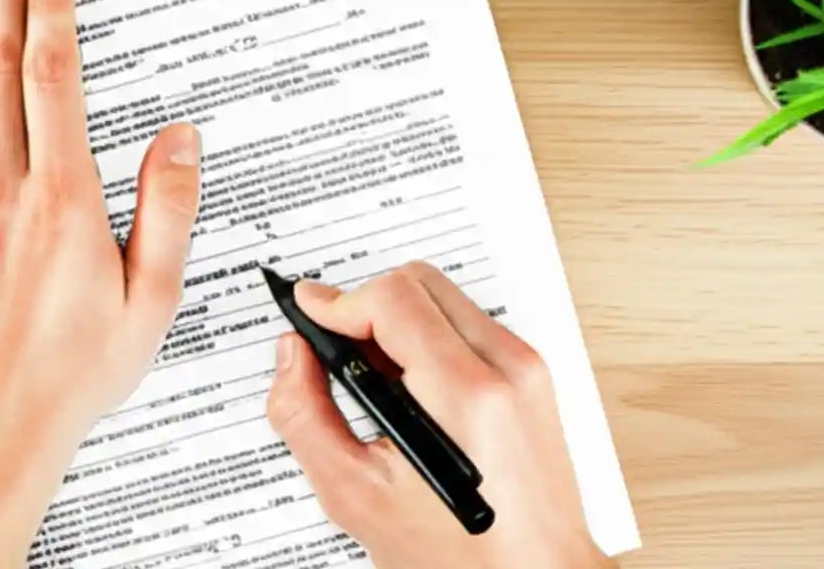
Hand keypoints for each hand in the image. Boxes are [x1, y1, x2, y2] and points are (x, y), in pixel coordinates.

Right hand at [266, 263, 614, 568]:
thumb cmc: (458, 556)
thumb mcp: (356, 495)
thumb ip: (305, 416)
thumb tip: (291, 355)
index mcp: (465, 395)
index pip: (393, 299)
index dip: (338, 301)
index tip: (307, 312)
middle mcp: (506, 368)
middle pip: (418, 282)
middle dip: (365, 305)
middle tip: (336, 351)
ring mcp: (526, 367)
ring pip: (443, 296)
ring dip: (397, 319)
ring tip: (374, 380)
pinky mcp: (532, 373)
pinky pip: (468, 323)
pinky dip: (428, 336)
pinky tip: (411, 388)